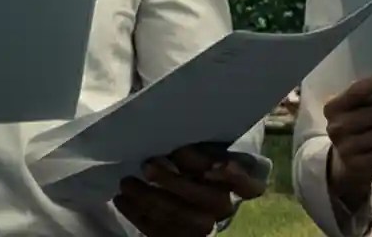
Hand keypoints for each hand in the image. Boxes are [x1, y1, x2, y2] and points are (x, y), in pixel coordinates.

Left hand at [112, 144, 265, 236]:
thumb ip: (200, 150)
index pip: (248, 184)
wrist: (191, 202)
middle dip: (172, 182)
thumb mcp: (206, 154)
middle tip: (147, 166)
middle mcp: (224, 207)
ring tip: (127, 183)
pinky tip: (123, 200)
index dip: (235, 177)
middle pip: (203, 199)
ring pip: (177, 216)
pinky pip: (159, 231)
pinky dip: (138, 215)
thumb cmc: (197, 168)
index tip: (215, 166)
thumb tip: (179, 142)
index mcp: (238, 185)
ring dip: (147, 198)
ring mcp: (204, 227)